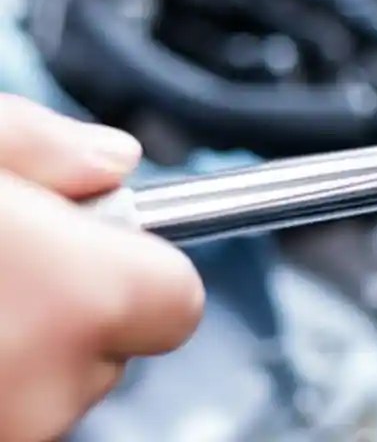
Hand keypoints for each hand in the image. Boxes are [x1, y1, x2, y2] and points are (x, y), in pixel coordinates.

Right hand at [0, 94, 203, 440]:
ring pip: (51, 382)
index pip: (178, 299)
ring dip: (17, 345)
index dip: (133, 264)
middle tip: (3, 256)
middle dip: (66, 303)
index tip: (85, 241)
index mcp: (80, 295)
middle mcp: (53, 386)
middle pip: (114, 344)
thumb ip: (46, 144)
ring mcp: (8, 431)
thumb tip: (114, 159)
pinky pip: (8, 407)